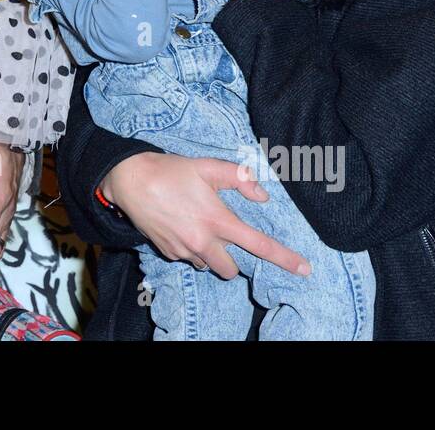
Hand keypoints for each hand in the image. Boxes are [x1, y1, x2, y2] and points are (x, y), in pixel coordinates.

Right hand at [100, 152, 311, 278]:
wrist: (129, 180)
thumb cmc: (170, 170)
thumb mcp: (207, 166)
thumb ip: (239, 178)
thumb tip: (261, 194)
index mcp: (217, 220)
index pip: (259, 245)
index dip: (284, 258)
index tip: (305, 269)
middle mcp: (202, 241)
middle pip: (231, 269)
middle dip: (233, 259)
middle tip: (223, 235)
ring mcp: (183, 250)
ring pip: (208, 265)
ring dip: (211, 254)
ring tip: (198, 226)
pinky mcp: (167, 252)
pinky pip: (188, 258)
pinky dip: (191, 249)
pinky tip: (180, 226)